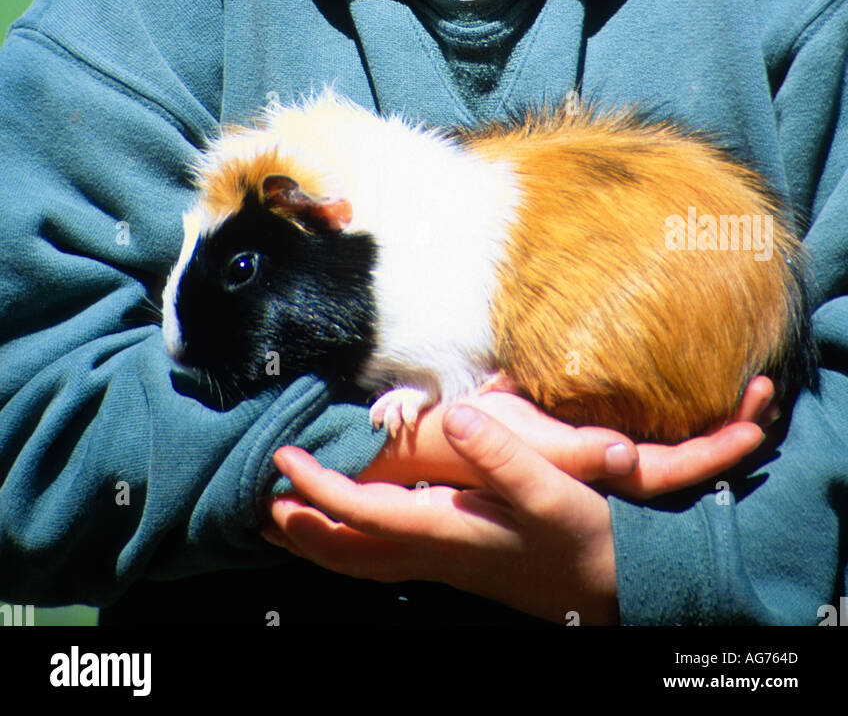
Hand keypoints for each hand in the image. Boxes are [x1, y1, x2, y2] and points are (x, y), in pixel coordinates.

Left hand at [263, 403, 619, 623]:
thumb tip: (451, 415)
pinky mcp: (456, 562)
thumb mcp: (551, 488)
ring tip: (283, 524)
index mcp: (448, 532)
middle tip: (259, 504)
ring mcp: (443, 564)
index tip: (285, 457)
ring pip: (362, 563)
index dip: (319, 488)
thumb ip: (501, 452)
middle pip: (348, 553)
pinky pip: (383, 561)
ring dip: (318, 543)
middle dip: (300, 528)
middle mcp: (436, 555)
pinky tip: (350, 530)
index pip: (364, 515)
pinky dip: (350, 546)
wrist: (618, 586)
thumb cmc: (585, 536)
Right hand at [353, 374, 775, 500]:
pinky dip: (668, 408)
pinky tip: (677, 383)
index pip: (669, 470)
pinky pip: (636, 428)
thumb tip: (621, 453)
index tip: (754, 426)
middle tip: (765, 390)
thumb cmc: (472, 446)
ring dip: (705, 416)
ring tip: (742, 386)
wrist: (425, 447)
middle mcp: (600, 466)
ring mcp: (589, 452)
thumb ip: (569, 453)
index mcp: (593, 471)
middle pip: (680, 458)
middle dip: (726, 428)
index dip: (713, 452)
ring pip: (664, 445)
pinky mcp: (573, 436)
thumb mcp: (520, 449)